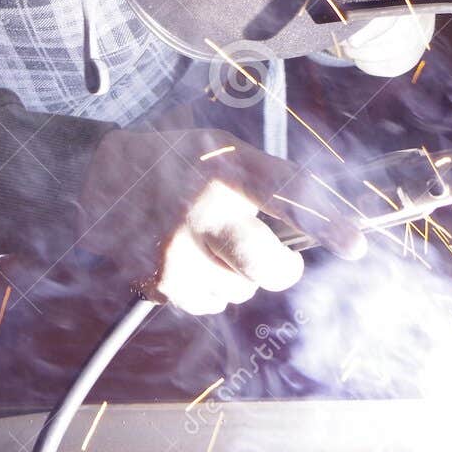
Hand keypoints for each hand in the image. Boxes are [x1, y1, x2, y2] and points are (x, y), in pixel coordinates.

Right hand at [76, 128, 366, 314]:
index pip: (286, 193)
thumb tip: (316, 221)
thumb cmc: (173, 158)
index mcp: (225, 169)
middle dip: (280, 269)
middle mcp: (202, 212)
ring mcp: (176, 251)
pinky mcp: (154, 279)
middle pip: (266, 268)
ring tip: (209, 246)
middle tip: (279, 261)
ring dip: (234, 277)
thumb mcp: (221, 147)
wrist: (95, 171)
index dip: (325, 221)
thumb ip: (264, 179)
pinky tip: (185, 259)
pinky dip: (202, 289)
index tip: (356, 245)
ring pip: (236, 291)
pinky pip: (203, 303)